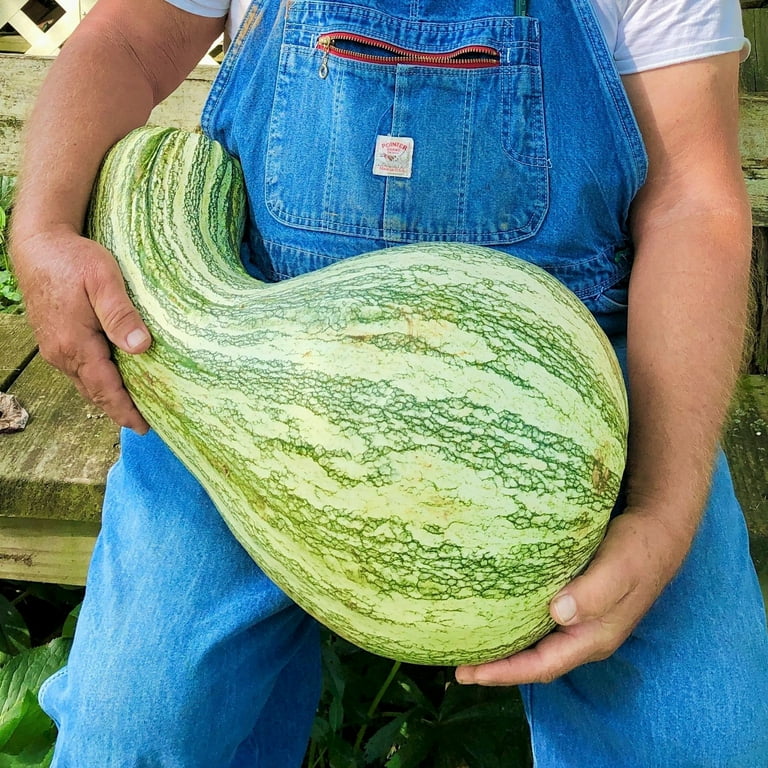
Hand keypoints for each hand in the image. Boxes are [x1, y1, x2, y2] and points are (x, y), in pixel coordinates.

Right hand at [12, 226, 150, 432]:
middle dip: (119, 410)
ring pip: (85, 384)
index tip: (144, 426)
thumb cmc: (73, 259)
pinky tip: (112, 382)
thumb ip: (120, 314)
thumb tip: (140, 346)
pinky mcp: (55, 340)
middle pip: (95, 392)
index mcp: (75, 344)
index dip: (126, 410)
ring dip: (107, 398)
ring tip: (132, 409)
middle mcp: (61, 353)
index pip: (106, 388)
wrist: (38, 245)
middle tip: (144, 424)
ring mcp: (55, 348)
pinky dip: (97, 383)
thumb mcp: (103, 280)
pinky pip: (78, 371)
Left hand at [455, 508, 694, 685]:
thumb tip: (558, 613)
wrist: (656, 532)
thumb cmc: (638, 550)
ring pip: (535, 643)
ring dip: (504, 648)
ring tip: (469, 643)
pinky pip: (538, 622)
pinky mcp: (573, 602)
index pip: (542, 666)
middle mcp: (583, 636)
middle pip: (534, 661)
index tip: (469, 673)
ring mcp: (578, 621)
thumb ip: (593, 593)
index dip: (505, 673)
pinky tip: (494, 612)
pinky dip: (514, 623)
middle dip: (497, 667)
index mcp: (593, 638)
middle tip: (459, 665)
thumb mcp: (619, 568)